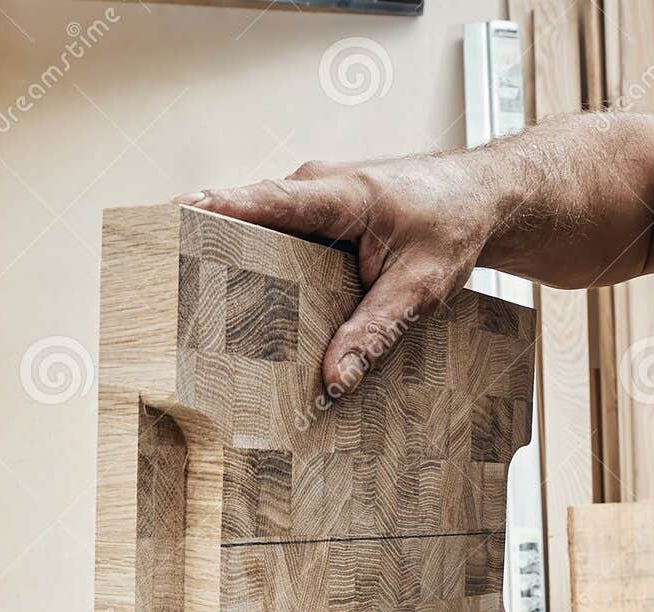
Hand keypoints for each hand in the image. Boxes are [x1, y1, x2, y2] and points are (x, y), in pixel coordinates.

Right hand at [177, 154, 497, 393]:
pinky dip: (263, 269)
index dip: (220, 207)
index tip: (178, 214)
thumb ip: (375, 333)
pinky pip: (279, 243)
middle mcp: (317, 189)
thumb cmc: (455, 225)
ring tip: (197, 303)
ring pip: (261, 232)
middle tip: (171, 279)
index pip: (269, 199)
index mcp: (340, 194)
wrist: (482, 199)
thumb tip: (333, 380)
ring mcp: (314, 204)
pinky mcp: (318, 222)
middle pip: (250, 218)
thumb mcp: (421, 289)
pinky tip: (247, 307)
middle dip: (210, 246)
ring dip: (234, 262)